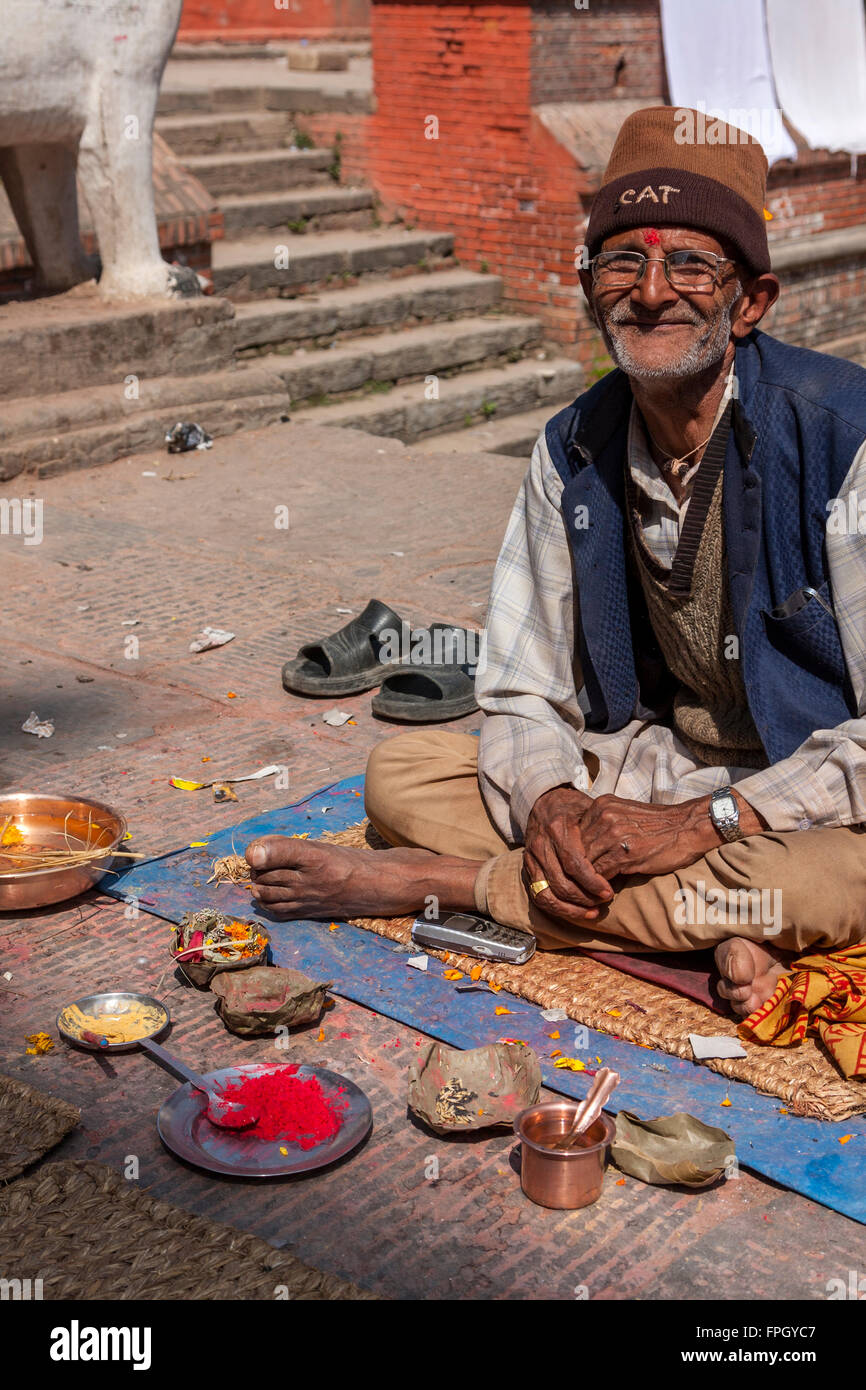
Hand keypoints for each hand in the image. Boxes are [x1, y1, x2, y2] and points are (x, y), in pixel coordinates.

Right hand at [523, 785, 613, 919]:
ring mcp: (532, 858)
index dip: (592, 882)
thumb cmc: (573, 807)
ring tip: (593, 911)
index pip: (574, 864)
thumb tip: (622, 855)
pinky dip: (558, 908)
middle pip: (561, 883)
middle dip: (585, 898)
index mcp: (557, 828)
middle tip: (604, 901)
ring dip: (572, 908)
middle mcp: (541, 844)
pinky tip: (577, 912)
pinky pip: (539, 896)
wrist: (544, 801)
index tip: (609, 893)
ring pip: (548, 894)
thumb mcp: (590, 810)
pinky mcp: (527, 868)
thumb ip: (601, 832)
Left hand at [578, 793, 720, 877]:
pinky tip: (607, 890)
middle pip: (577, 849)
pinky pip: (601, 875)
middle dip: (579, 868)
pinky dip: (601, 886)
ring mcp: (613, 834)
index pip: (574, 834)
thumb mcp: (624, 814)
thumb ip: (602, 825)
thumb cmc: (657, 824)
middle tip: (582, 883)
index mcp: (601, 805)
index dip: (576, 853)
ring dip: (589, 880)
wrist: (687, 826)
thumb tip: (581, 850)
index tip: (580, 867)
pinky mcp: (624, 854)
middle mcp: (604, 817)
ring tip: (593, 890)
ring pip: (586, 864)